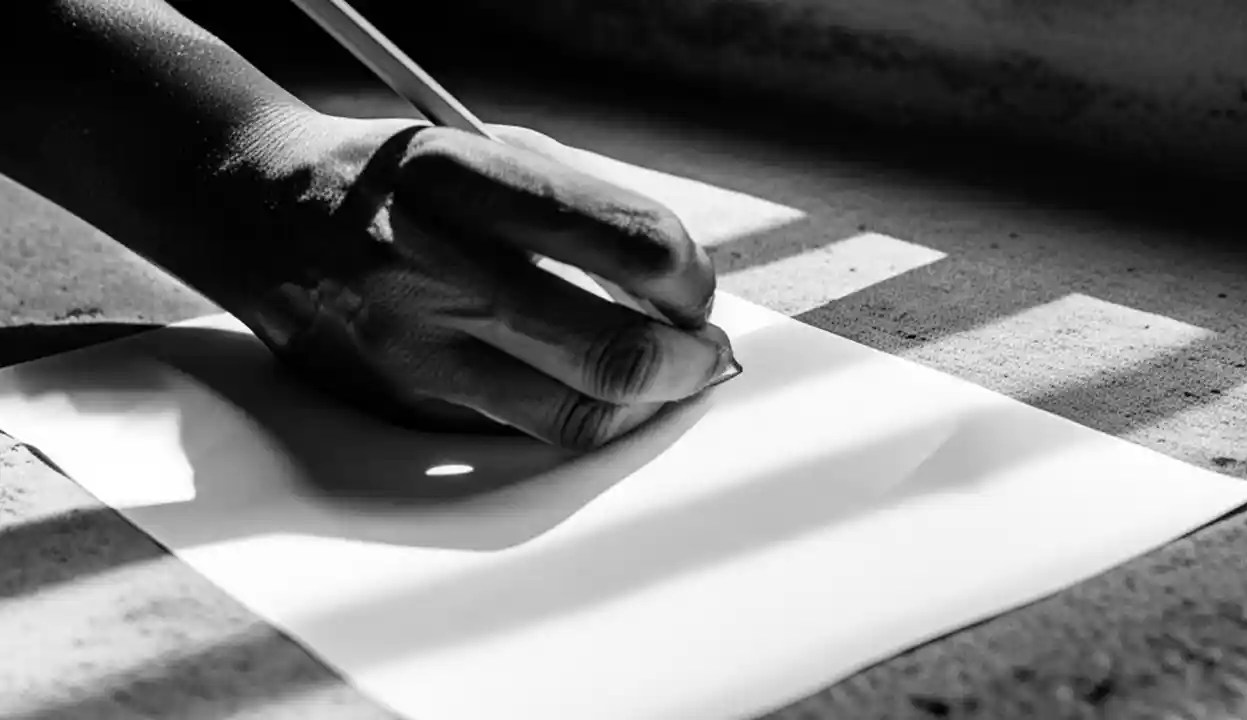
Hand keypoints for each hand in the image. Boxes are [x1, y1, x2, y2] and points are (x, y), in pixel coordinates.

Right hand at [221, 113, 733, 449]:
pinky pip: (517, 434)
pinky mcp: (400, 402)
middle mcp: (439, 268)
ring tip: (660, 381)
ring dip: (644, 408)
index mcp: (471, 180)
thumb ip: (587, 207)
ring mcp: (416, 346)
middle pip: (616, 355)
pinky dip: (570, 416)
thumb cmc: (400, 177)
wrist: (262, 208)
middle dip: (689, 365)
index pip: (636, 245)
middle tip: (704, 356)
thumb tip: (677, 284)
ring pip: (574, 417)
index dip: (693, 281)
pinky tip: (582, 388)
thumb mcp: (491, 148)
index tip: (698, 291)